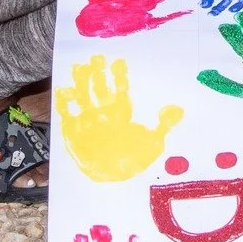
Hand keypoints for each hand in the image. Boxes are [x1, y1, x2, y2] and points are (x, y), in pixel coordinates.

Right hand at [55, 53, 182, 182]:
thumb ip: (165, 125)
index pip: (119, 89)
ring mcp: (88, 122)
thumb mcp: (153, 142)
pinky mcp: (74, 133)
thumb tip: (179, 109)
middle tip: (97, 58)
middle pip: (100, 89)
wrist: (112, 183)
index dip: (119, 76)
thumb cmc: (133, 162)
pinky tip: (64, 93)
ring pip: (84, 97)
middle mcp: (104, 114)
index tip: (118, 61)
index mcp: (122, 114)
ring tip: (80, 68)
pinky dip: (65, 104)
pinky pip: (68, 115)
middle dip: (98, 75)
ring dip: (82, 84)